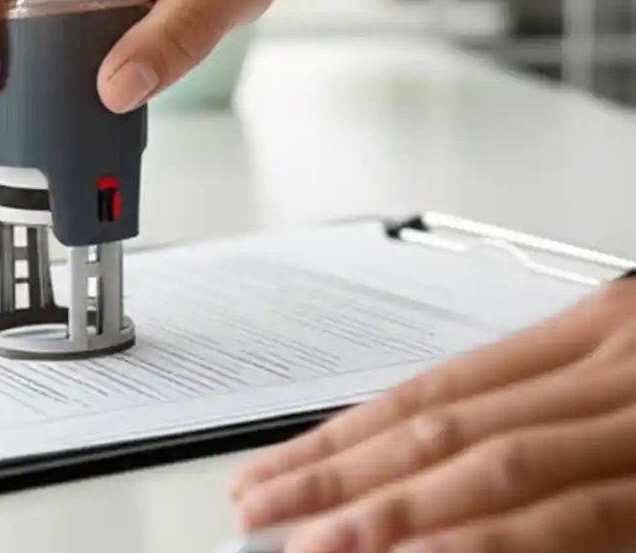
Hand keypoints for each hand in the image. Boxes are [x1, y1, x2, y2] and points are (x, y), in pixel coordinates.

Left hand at [228, 276, 635, 552]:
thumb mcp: (626, 385)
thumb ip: (528, 417)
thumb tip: (408, 478)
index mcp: (586, 332)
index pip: (431, 388)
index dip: (342, 436)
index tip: (271, 473)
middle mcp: (606, 364)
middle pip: (440, 424)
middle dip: (340, 475)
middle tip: (265, 512)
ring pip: (490, 460)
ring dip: (392, 510)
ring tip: (313, 543)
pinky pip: (574, 514)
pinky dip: (489, 538)